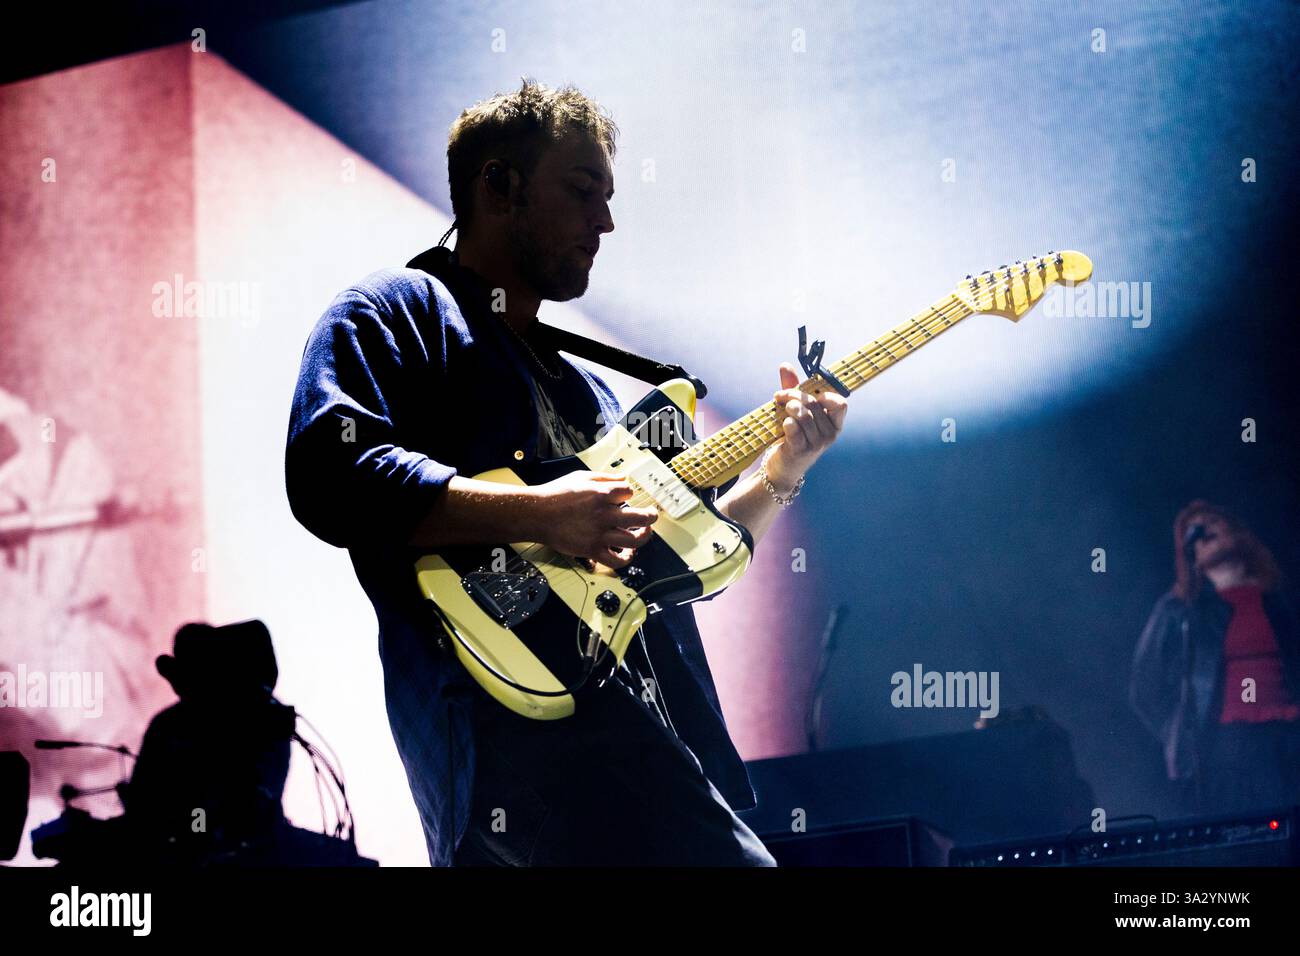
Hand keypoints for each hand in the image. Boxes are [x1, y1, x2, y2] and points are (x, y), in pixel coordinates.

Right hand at [534, 470, 657, 567]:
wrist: (537, 514)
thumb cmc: (555, 495)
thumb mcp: (581, 477)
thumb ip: (605, 478)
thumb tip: (623, 478)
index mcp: (602, 494)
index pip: (630, 492)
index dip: (630, 492)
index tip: (627, 495)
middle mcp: (604, 514)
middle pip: (641, 517)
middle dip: (651, 515)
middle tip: (651, 515)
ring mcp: (599, 534)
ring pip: (634, 540)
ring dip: (644, 536)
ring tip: (644, 532)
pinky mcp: (592, 550)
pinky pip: (616, 560)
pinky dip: (626, 558)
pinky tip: (628, 552)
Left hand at [766, 362, 848, 489]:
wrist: (782, 468)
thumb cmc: (791, 436)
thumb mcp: (794, 412)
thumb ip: (792, 388)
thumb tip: (785, 365)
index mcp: (833, 424)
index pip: (841, 404)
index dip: (825, 395)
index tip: (809, 394)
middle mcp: (829, 435)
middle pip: (814, 404)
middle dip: (794, 394)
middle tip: (780, 395)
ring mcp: (816, 444)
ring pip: (804, 415)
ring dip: (789, 406)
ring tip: (781, 407)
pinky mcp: (801, 451)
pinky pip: (794, 429)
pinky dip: (787, 422)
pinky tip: (784, 423)